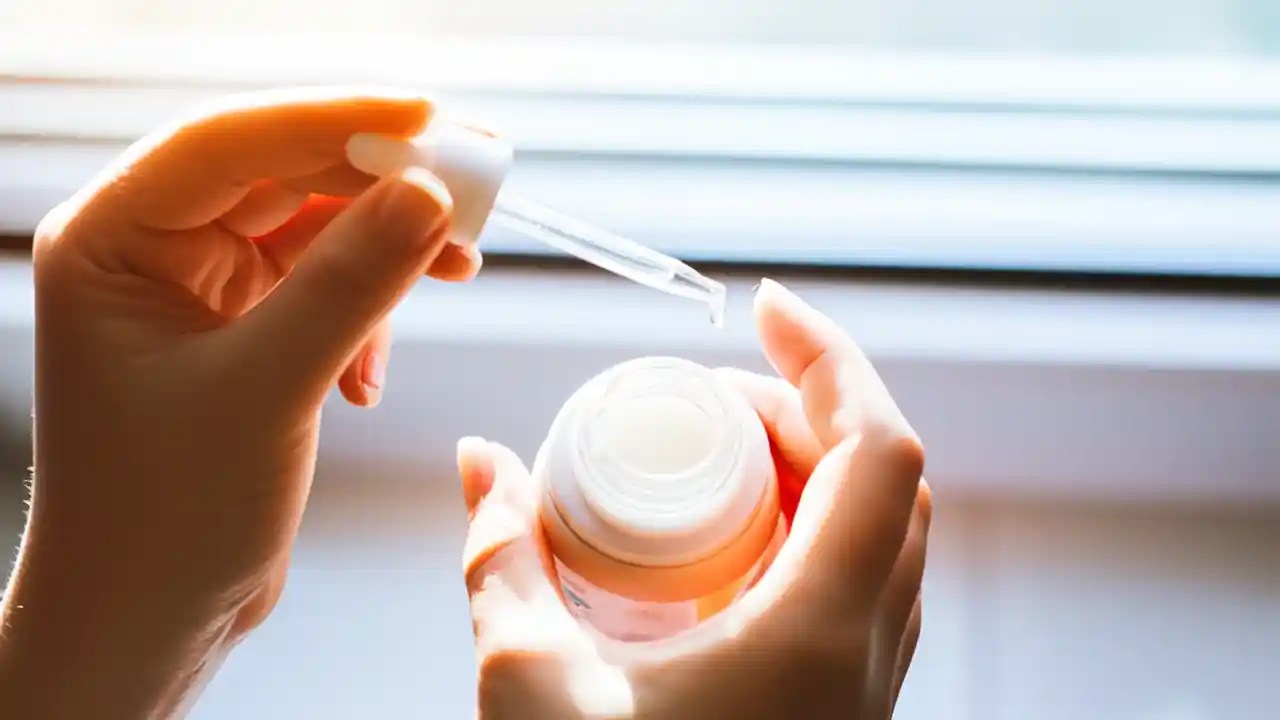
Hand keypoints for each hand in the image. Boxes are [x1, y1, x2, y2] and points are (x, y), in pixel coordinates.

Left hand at [0, 88, 472, 716]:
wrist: (148, 614)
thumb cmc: (163, 518)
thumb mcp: (264, 391)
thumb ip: (347, 287)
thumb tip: (430, 199)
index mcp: (113, 241)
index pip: (231, 142)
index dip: (336, 120)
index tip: (430, 119)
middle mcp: (150, 249)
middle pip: (284, 173)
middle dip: (381, 184)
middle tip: (473, 188)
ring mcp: (198, 288)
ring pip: (315, 226)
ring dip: (387, 249)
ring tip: (457, 271)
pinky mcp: (242, 329)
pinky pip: (323, 281)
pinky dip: (368, 311)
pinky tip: (371, 374)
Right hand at [458, 279, 930, 718]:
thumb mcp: (531, 690)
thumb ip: (499, 562)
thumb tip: (478, 462)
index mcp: (820, 636)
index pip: (880, 450)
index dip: (833, 358)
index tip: (767, 307)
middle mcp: (868, 657)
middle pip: (884, 482)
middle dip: (804, 410)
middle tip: (710, 394)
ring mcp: (866, 690)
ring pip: (879, 536)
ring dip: (811, 471)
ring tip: (718, 456)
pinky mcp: (843, 713)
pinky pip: (857, 587)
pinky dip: (807, 532)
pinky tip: (728, 544)